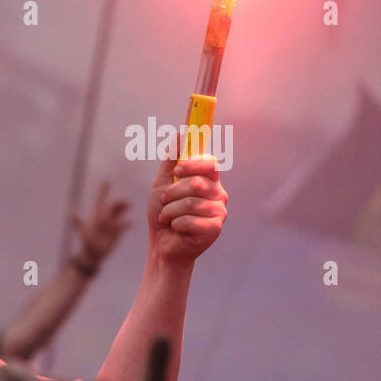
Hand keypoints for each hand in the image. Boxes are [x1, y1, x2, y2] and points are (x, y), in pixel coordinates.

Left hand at [71, 180, 130, 264]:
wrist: (92, 255)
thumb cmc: (87, 243)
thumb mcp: (83, 232)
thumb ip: (78, 222)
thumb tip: (68, 212)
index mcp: (97, 216)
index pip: (100, 200)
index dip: (103, 191)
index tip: (106, 180)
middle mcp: (105, 218)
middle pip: (114, 206)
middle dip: (120, 202)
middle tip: (127, 203)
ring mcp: (112, 225)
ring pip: (120, 212)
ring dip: (125, 208)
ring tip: (129, 207)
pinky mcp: (118, 232)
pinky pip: (126, 225)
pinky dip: (129, 223)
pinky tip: (132, 224)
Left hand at [148, 146, 227, 265]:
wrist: (161, 245)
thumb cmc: (163, 214)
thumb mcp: (161, 185)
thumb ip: (170, 162)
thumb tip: (180, 134)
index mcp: (208, 181)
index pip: (210, 163)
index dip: (194, 163)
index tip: (177, 169)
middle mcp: (217, 194)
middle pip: (197, 183)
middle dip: (172, 192)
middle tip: (164, 201)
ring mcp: (219, 212)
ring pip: (192, 203)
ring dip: (170, 211)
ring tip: (167, 218)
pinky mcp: (214, 229)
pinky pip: (192, 220)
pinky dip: (176, 224)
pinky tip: (176, 229)